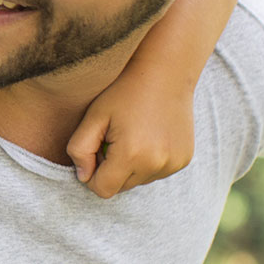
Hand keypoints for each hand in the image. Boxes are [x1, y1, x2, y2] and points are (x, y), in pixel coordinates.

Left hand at [66, 69, 194, 198]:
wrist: (165, 73)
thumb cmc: (123, 92)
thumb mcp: (93, 116)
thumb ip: (79, 149)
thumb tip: (83, 177)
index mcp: (131, 155)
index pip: (103, 190)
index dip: (92, 175)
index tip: (94, 152)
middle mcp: (157, 164)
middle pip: (121, 187)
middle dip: (111, 170)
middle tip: (113, 139)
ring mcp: (174, 164)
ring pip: (139, 181)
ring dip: (130, 166)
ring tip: (132, 134)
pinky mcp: (184, 160)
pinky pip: (157, 172)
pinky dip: (148, 161)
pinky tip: (148, 135)